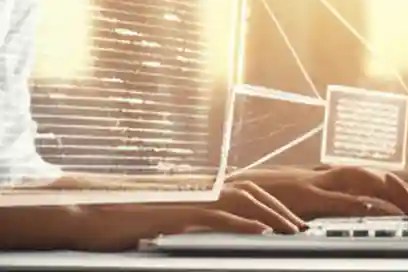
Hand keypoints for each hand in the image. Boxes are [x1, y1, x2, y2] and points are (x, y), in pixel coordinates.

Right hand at [0, 180, 303, 251]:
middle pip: (255, 193)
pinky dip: (242, 223)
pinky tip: (259, 232)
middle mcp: (201, 190)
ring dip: (272, 216)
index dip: (275, 205)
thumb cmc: (124, 219)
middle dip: (283, 210)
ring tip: (292, 232)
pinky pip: (218, 216)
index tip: (294, 220)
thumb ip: (194, 221)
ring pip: (244, 201)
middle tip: (303, 229)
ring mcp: (192, 199)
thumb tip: (213, 230)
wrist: (89, 212)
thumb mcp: (169, 220)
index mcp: (201, 191)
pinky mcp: (179, 212)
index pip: (249, 193)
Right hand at [229, 165, 407, 231]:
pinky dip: (354, 204)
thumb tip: (366, 215)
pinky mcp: (298, 194)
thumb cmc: (267, 201)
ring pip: (363, 185)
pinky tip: (376, 211)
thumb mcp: (309, 206)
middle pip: (382, 181)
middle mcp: (330, 178)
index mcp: (335, 181)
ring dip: (392, 199)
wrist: (224, 192)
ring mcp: (314, 184)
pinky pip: (330, 200)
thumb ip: (336, 207)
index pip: (383, 186)